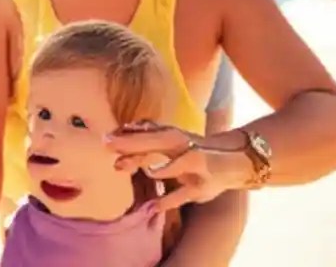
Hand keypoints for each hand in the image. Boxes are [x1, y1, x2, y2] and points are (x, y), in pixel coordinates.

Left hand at [105, 121, 252, 211]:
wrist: (231, 161)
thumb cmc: (192, 150)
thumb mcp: (172, 140)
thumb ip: (147, 136)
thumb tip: (122, 129)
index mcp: (173, 136)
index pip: (147, 135)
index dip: (126, 138)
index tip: (104, 140)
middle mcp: (183, 149)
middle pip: (155, 146)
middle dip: (132, 147)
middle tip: (110, 150)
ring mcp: (193, 169)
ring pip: (173, 167)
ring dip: (156, 169)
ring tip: (138, 171)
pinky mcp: (199, 188)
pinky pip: (181, 196)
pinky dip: (166, 202)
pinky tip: (152, 207)